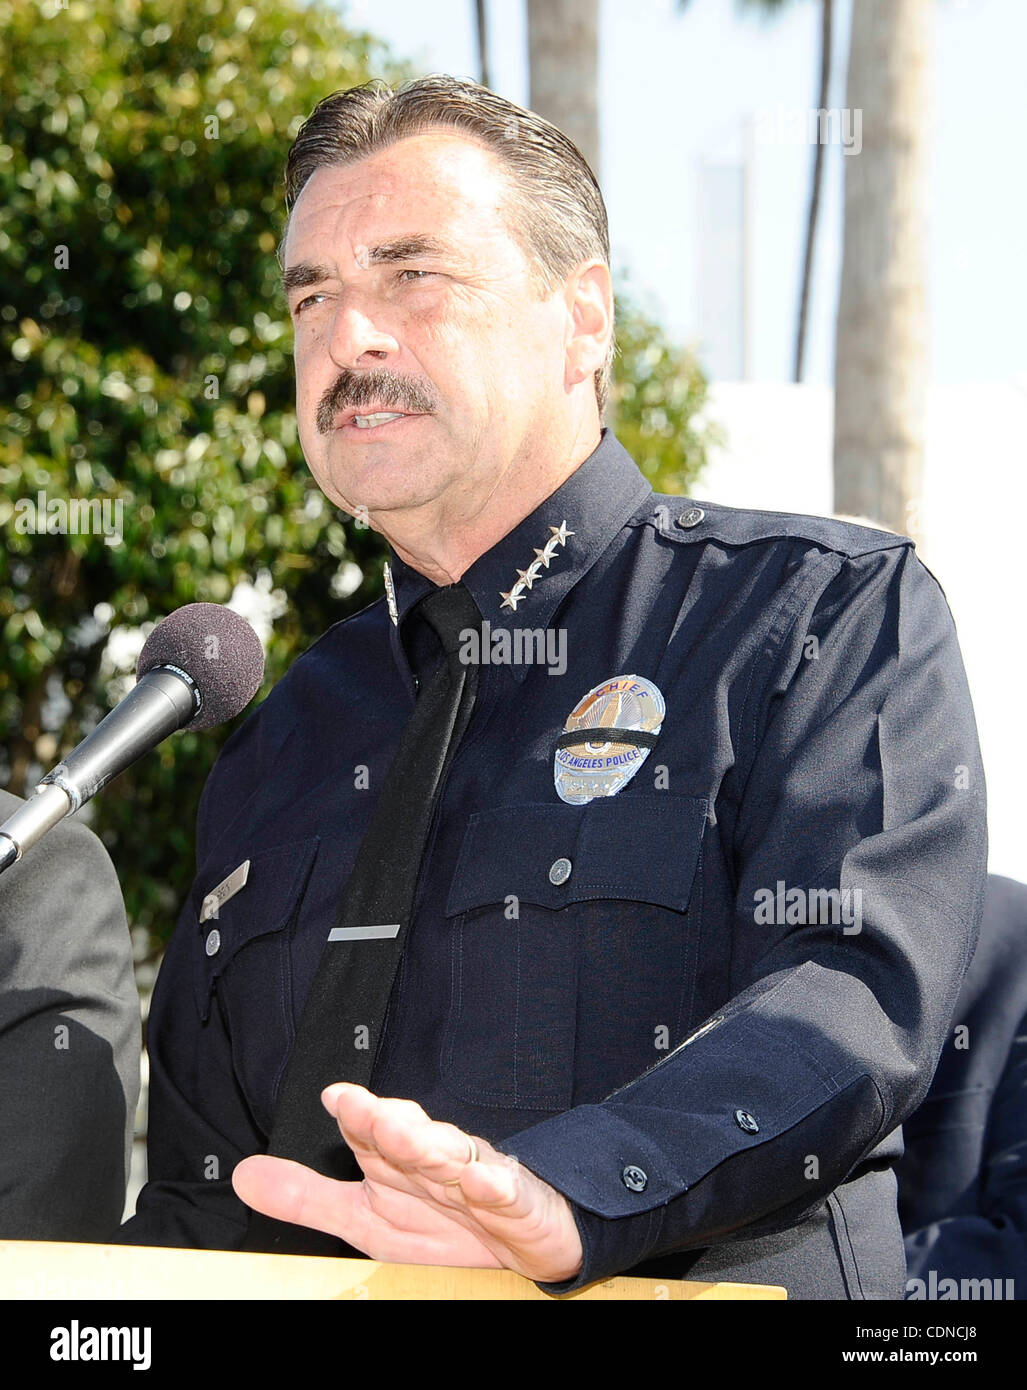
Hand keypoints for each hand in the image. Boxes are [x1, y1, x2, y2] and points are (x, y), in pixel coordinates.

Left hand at [232, 1083, 583, 1283]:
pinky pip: (508, 1193)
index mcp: (400, 1160)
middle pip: (413, 1136)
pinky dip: (497, 1185)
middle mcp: (436, 1161)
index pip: (374, 1131)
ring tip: (403, 1132)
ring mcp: (479, 1179)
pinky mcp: (519, 1205)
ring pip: (455, 1156)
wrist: (526, 1241)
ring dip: (431, 1144)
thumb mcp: (367, 1219)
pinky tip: (483, 1179)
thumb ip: (307, 1197)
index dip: (358, 1113)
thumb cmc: (445, 1225)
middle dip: (389, 1121)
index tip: (335, 1095)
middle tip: (364, 1109)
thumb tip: (243, 1174)